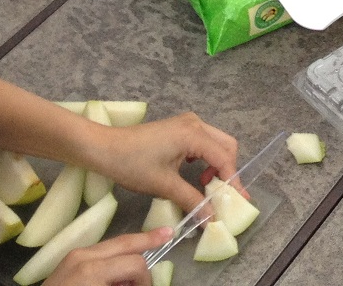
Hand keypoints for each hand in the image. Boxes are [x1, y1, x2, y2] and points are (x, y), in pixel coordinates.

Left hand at [44, 228, 170, 285]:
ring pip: (113, 244)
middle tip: (169, 234)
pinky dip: (114, 259)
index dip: (146, 280)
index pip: (136, 264)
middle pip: (127, 241)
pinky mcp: (69, 260)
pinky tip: (118, 272)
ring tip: (132, 277)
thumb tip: (140, 282)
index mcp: (93, 271)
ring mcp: (75, 256)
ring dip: (130, 254)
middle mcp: (84, 256)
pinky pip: (100, 252)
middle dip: (148, 241)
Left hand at [81, 113, 238, 210]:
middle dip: (228, 171)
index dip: (233, 181)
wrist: (103, 148)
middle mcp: (195, 124)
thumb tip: (212, 219)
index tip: (239, 202)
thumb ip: (192, 200)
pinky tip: (194, 175)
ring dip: (216, 166)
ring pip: (215, 143)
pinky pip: (202, 143)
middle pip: (226, 146)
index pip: (224, 158)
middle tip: (223, 195)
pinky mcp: (178, 129)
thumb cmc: (133, 164)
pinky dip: (205, 159)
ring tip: (206, 188)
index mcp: (193, 134)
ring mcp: (186, 124)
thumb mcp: (164, 186)